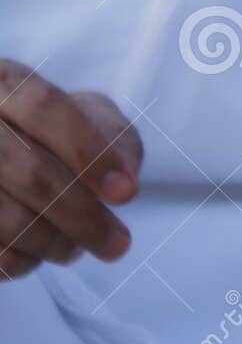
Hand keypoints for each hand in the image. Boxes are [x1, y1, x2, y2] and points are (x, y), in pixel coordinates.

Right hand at [0, 61, 143, 279]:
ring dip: (54, 242)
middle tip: (118, 244)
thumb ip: (113, 134)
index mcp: (3, 82)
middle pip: (29, 171)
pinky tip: (41, 253)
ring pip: (6, 217)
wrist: (1, 146)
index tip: (127, 193)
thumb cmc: (49, 130)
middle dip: (82, 214)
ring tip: (79, 247)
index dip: (89, 151)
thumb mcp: (86, 115)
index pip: (45, 108)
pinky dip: (22, 260)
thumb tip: (124, 175)